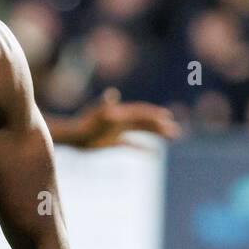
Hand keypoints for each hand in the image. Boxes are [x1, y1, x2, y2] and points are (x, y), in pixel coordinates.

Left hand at [65, 88, 179, 148]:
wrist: (72, 135)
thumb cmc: (83, 123)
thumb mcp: (95, 113)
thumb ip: (105, 104)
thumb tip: (112, 94)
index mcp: (120, 113)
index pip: (140, 112)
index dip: (153, 113)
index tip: (167, 116)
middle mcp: (122, 120)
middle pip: (145, 122)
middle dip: (160, 126)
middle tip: (176, 131)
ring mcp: (119, 131)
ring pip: (142, 131)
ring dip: (157, 133)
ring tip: (172, 136)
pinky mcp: (114, 142)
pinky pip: (133, 145)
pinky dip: (144, 149)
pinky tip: (156, 154)